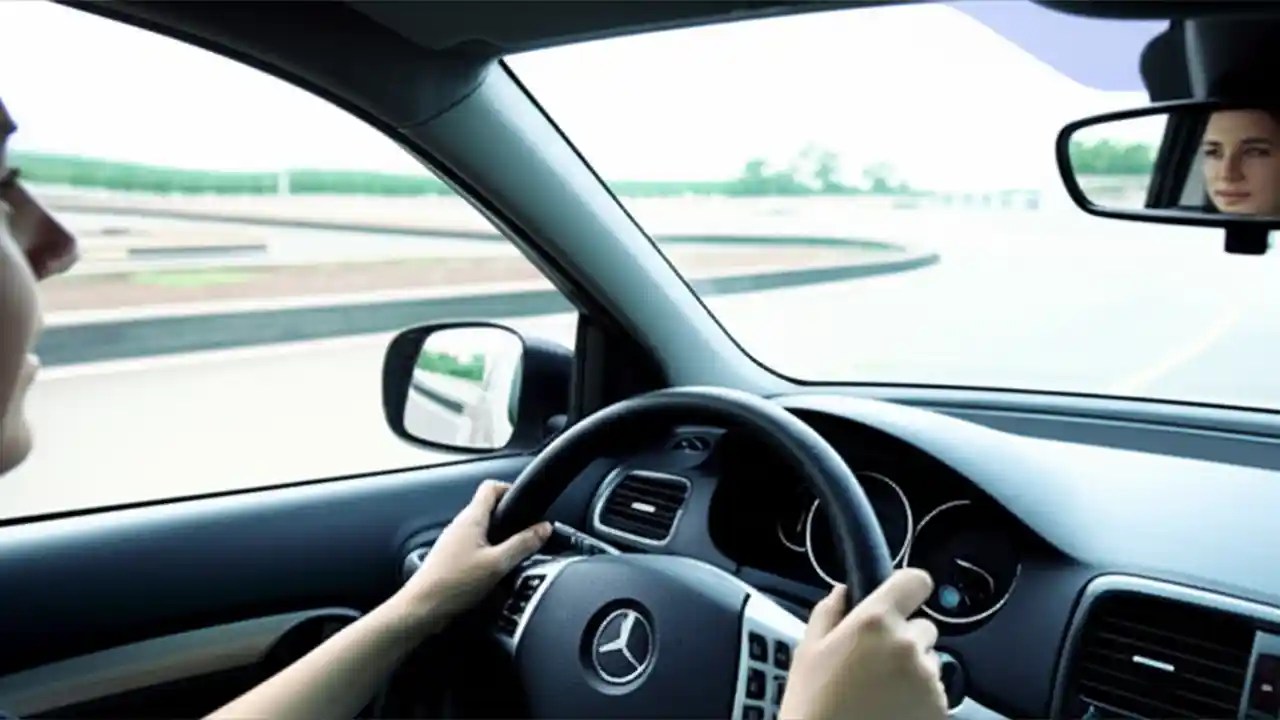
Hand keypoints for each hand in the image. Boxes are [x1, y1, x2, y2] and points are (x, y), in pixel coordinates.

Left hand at [394, 479, 551, 634]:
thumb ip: (523, 544)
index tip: (526, 506)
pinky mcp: (450, 558)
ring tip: (513, 554)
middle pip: (487, 508)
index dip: (510, 490)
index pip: (491, 487)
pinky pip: (473, 546)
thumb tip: (544, 528)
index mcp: (471, 518)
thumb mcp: (497, 564)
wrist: (422, 608)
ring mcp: (453, 541)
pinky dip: (488, 552)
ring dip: (499, 537)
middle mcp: (459, 525)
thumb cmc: (454, 584)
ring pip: (481, 529)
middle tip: (525, 534)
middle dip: (509, 518)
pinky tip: (494, 570)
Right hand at [779, 569, 946, 719]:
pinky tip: (892, 710)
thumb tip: (843, 592)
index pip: (915, 581)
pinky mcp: (941, 708)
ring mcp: (928, 679)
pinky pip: (935, 691)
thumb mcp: (807, 653)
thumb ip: (828, 613)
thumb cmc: (814, 706)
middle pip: (922, 627)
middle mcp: (908, 645)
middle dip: (904, 640)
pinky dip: (920, 698)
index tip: (899, 601)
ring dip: (913, 670)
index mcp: (875, 623)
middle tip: (875, 664)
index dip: (908, 589)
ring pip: (929, 661)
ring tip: (881, 693)